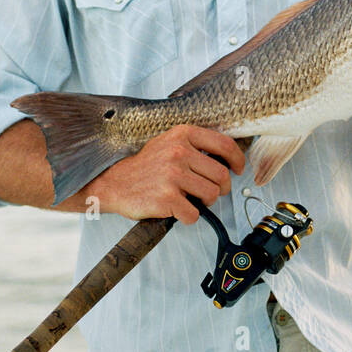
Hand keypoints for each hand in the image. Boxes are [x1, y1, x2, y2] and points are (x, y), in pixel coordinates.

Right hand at [87, 126, 246, 223]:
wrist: (113, 184)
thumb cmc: (145, 166)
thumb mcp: (168, 143)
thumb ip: (195, 145)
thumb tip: (227, 156)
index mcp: (182, 135)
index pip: (225, 145)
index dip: (237, 159)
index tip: (237, 169)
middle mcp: (179, 152)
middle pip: (221, 175)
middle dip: (221, 188)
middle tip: (210, 192)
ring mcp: (173, 175)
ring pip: (212, 195)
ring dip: (205, 202)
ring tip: (191, 199)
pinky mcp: (167, 198)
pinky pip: (195, 214)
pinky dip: (189, 216)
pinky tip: (177, 209)